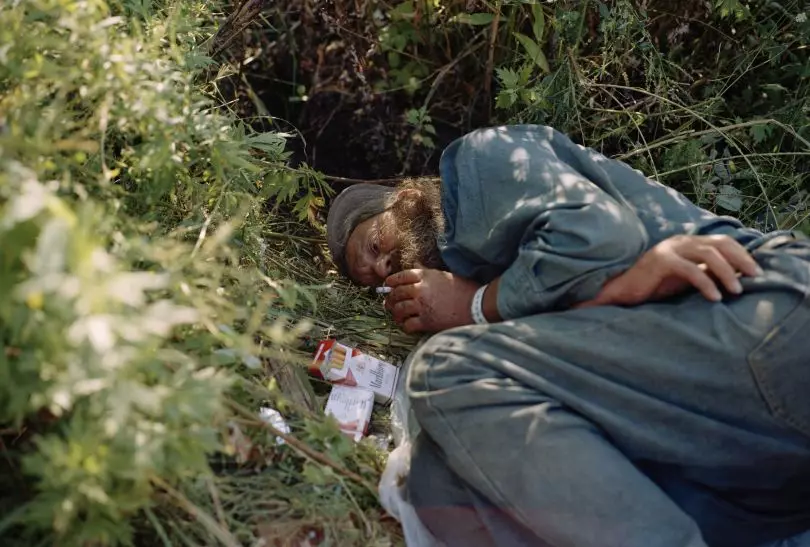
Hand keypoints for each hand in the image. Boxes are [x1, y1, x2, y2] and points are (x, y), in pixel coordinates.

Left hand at [384, 268, 479, 332]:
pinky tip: (407, 325)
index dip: (390, 282)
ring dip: (395, 313)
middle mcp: (420, 289)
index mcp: (424, 276)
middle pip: (396, 294)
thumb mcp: (444, 275)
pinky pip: (408, 325)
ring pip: (399, 309)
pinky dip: (405, 326)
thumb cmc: (463, 289)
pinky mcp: (427, 322)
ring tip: (397, 316)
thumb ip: (427, 272)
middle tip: (389, 304)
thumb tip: (416, 266)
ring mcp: (422, 306)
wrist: (476, 305)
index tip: (387, 286)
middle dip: (390, 299)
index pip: (400, 277)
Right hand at [580, 234, 762, 307]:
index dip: (742, 254)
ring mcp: (669, 250)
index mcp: (687, 243)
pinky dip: (706, 283)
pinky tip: (715, 297)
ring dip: (727, 272)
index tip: (756, 272)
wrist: (621, 291)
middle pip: (719, 243)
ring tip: (736, 290)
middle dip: (741, 260)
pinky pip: (690, 269)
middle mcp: (680, 242)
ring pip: (707, 253)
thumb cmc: (653, 286)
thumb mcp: (685, 278)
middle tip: (754, 277)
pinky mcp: (660, 262)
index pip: (722, 241)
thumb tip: (735, 277)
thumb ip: (706, 272)